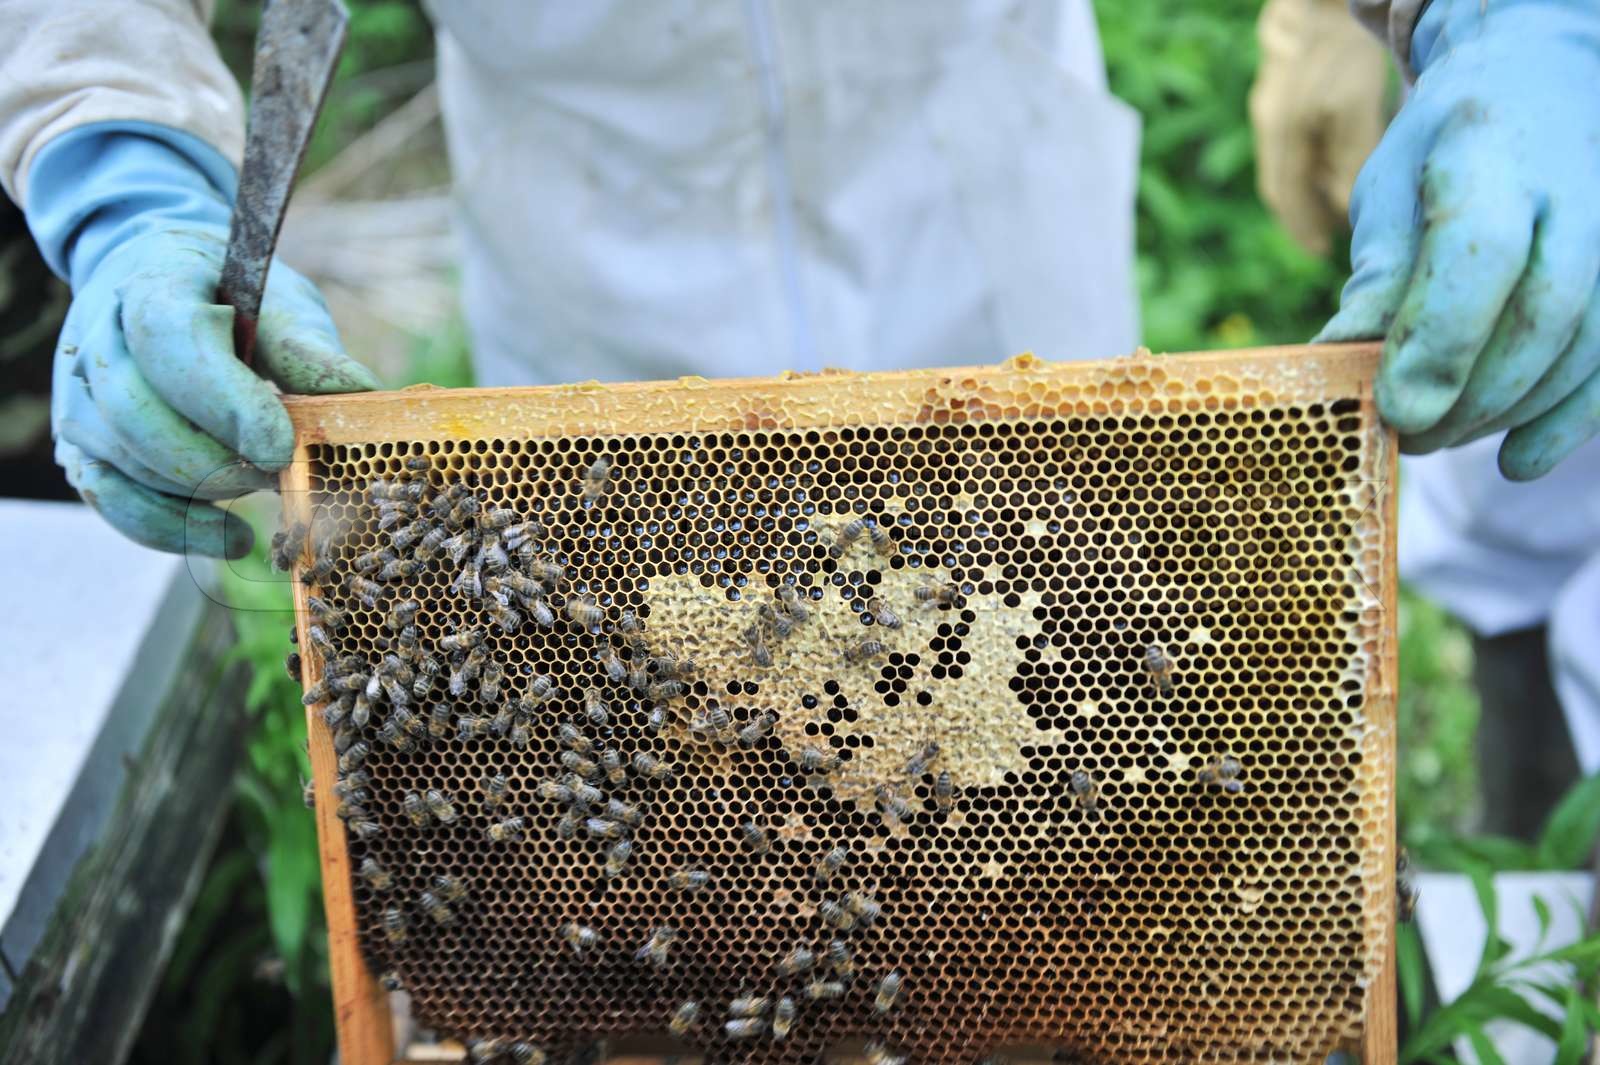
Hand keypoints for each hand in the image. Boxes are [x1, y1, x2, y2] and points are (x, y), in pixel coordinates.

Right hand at [30, 127, 377, 557]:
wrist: (156, 285)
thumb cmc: (230, 297)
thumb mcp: (280, 305)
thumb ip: (307, 351)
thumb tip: (361, 394)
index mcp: (150, 288)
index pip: (170, 342)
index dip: (225, 401)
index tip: (280, 446)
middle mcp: (97, 343)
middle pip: (138, 414)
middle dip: (217, 458)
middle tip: (278, 474)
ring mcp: (80, 399)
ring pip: (127, 462)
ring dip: (203, 491)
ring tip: (264, 486)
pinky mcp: (83, 447)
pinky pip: (114, 501)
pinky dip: (175, 530)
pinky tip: (234, 537)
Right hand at [1249, 0, 1389, 254]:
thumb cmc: (1341, 51)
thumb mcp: (1354, 109)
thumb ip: (1350, 160)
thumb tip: (1347, 206)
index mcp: (1281, 136)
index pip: (1286, 196)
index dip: (1302, 227)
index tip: (1321, 252)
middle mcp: (1269, 122)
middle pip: (1281, 181)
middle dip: (1303, 211)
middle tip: (1327, 233)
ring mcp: (1272, 100)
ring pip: (1287, 158)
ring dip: (1308, 183)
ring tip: (1333, 197)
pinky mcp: (1283, 83)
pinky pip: (1292, 135)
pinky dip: (1310, 156)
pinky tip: (1330, 153)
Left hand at [1316, 0, 1599, 479]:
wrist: (1539, 86)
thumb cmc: (1444, 156)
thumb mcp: (1390, 194)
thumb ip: (1377, 278)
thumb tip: (1333, 364)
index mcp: (1494, 151)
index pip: (1481, 253)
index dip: (1440, 341)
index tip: (1395, 408)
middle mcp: (1578, 187)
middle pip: (1540, 312)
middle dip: (1467, 395)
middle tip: (1405, 436)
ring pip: (1582, 344)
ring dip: (1507, 413)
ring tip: (1438, 439)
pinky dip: (1566, 422)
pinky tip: (1517, 461)